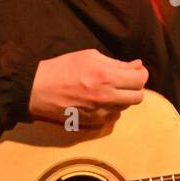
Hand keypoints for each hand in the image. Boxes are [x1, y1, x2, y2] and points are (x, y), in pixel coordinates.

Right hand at [28, 49, 147, 127]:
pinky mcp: (93, 123)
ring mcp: (100, 112)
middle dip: (135, 88)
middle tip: (125, 81)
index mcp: (106, 76)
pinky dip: (111, 108)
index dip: (141, 74)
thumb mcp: (90, 57)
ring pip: (126, 107)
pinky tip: (99, 100)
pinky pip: (113, 116)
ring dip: (123, 98)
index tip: (136, 71)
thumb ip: (117, 63)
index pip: (140, 80)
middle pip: (138, 97)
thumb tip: (138, 65)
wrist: (38, 89)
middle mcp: (106, 97)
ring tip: (109, 89)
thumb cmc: (63, 68)